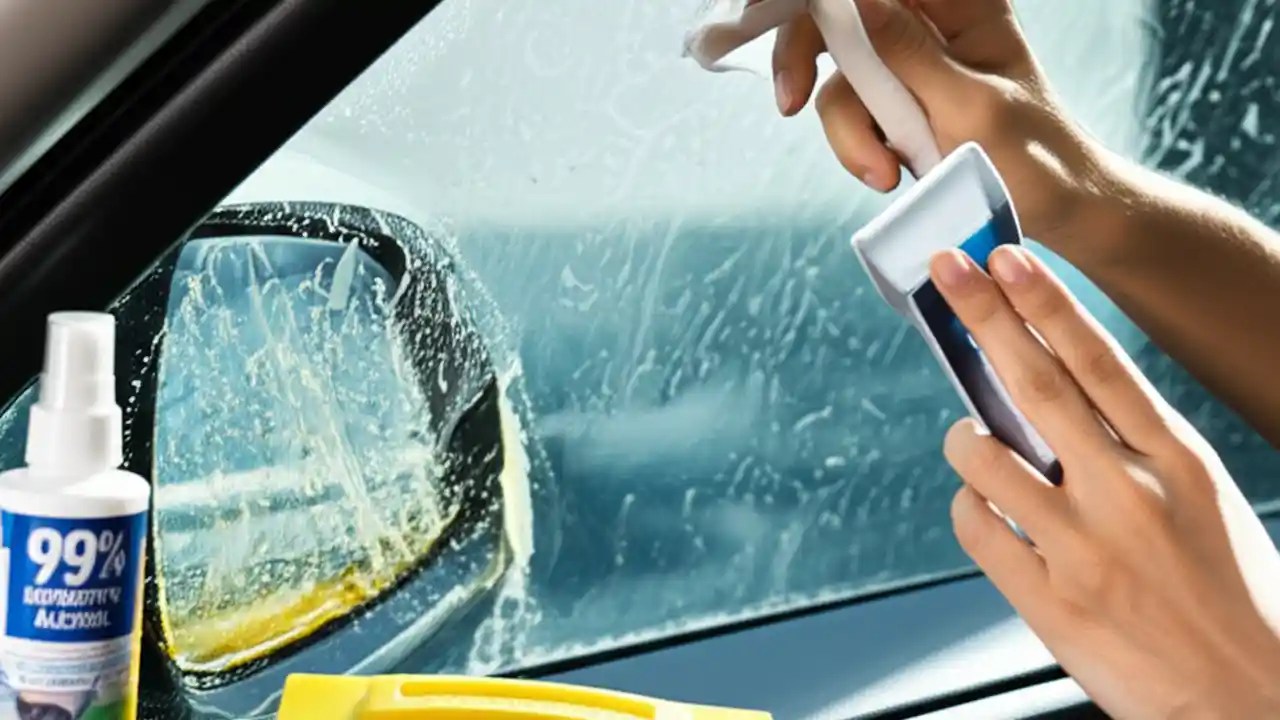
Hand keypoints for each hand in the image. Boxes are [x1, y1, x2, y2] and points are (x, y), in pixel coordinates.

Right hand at [773, 0, 1116, 245]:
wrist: (1053, 212)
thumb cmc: (1033, 156)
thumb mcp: (970, 104)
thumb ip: (908, 52)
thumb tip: (854, 2)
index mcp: (962, 2)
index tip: (778, 12)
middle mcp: (927, 22)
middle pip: (834, 17)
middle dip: (804, 58)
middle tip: (788, 103)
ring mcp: (906, 64)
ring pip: (836, 76)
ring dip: (849, 132)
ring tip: (885, 175)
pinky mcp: (893, 105)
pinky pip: (848, 115)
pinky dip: (858, 149)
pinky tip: (890, 175)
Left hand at [932, 245, 1279, 719]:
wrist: (1255, 701)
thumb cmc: (1227, 593)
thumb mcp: (1201, 501)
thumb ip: (1131, 449)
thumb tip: (1046, 398)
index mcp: (1179, 462)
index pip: (1100, 362)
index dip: (1047, 303)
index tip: (1007, 258)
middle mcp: (1129, 495)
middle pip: (1035, 384)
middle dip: (983, 316)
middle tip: (945, 269)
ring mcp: (1084, 548)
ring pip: (982, 456)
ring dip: (965, 439)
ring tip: (976, 446)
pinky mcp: (1048, 600)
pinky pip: (973, 525)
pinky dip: (970, 509)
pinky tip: (991, 515)